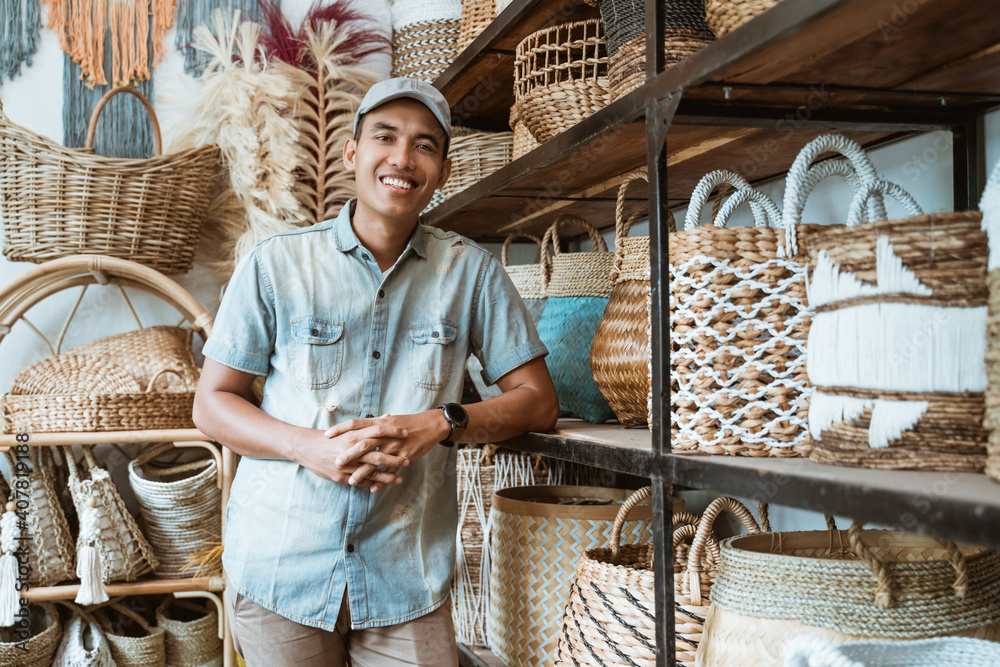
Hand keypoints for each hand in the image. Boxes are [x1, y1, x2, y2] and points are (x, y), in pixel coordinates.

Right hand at [297, 419, 409, 488]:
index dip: (394, 432)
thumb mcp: (349, 428)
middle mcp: (351, 450)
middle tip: (408, 460)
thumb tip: (389, 416)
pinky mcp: (342, 477)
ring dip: (387, 475)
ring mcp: (347, 465)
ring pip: (371, 472)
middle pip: (377, 454)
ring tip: (400, 478)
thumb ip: (370, 423)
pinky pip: (360, 481)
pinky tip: (382, 485)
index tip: (407, 433)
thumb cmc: (331, 437)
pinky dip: (372, 484)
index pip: (378, 431)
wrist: (306, 448)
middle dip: (394, 458)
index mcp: (353, 435)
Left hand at [325, 411, 449, 490]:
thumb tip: (360, 425)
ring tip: (351, 481)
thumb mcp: (391, 420)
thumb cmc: (409, 422)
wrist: (431, 425)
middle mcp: (385, 434)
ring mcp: (395, 446)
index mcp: (380, 423)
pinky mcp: (404, 456)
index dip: (341, 429)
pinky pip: (391, 470)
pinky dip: (381, 481)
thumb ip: (375, 424)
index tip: (327, 435)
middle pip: (363, 443)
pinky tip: (373, 489)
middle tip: (335, 462)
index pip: (356, 423)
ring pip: (376, 460)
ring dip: (362, 471)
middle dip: (349, 453)